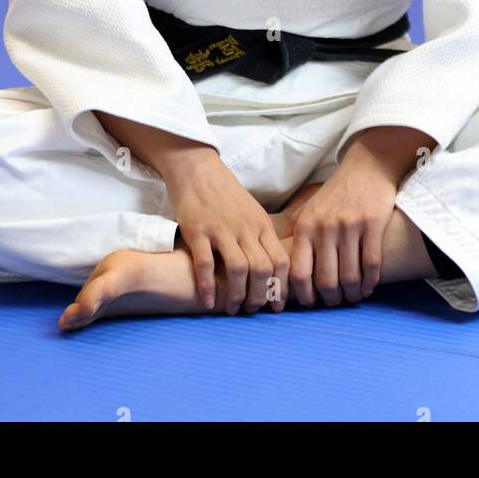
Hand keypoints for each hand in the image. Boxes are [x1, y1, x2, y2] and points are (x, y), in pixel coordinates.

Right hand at [164, 151, 289, 314]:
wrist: (196, 167)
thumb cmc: (224, 192)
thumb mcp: (251, 211)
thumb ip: (261, 236)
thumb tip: (272, 268)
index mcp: (261, 224)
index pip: (281, 261)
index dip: (282, 288)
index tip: (275, 306)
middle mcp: (245, 228)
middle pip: (262, 270)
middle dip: (259, 297)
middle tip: (251, 311)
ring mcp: (221, 228)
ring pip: (238, 270)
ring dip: (236, 295)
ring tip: (231, 309)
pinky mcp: (197, 230)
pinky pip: (206, 264)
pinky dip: (208, 286)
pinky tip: (208, 302)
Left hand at [286, 155, 397, 306]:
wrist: (366, 168)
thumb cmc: (335, 194)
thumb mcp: (307, 210)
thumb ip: (293, 234)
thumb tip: (274, 262)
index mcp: (305, 227)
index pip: (299, 273)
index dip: (304, 296)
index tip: (311, 304)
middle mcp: (324, 227)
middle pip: (326, 280)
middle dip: (331, 299)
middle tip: (335, 303)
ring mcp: (349, 226)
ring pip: (350, 277)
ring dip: (352, 294)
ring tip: (353, 296)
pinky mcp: (372, 224)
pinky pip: (371, 264)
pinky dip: (370, 282)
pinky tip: (369, 287)